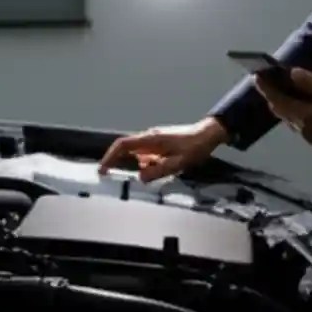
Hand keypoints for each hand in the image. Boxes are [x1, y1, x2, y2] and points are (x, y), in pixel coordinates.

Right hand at [97, 117, 227, 181]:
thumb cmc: (194, 147)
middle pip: (128, 150)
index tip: (103, 169)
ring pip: (140, 155)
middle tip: (122, 177)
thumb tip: (141, 177)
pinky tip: (166, 168)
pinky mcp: (160, 143)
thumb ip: (157, 171)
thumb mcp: (177, 164)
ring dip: (145, 166)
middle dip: (124, 164)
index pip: (123, 145)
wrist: (208, 134)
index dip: (110, 156)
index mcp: (151, 139)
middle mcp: (150, 137)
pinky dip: (152, 164)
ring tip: (163, 171)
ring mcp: (155, 139)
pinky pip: (149, 155)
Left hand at [255, 68, 311, 153]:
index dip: (266, 88)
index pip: (278, 101)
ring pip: (292, 120)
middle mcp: (304, 131)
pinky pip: (302, 125)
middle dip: (274, 96)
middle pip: (282, 112)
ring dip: (286, 105)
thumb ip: (311, 83)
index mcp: (305, 118)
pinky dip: (297, 112)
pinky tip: (303, 103)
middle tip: (269, 80)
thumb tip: (292, 74)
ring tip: (285, 88)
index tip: (257, 76)